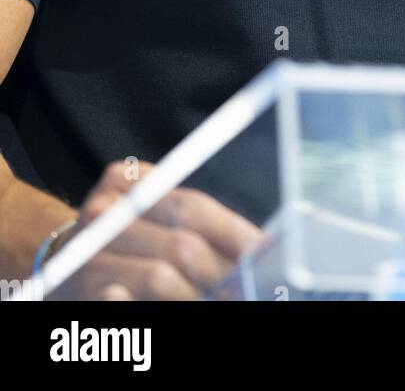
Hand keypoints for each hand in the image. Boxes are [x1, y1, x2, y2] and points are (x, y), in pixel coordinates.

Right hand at [45, 160, 266, 300]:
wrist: (60, 264)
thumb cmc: (124, 237)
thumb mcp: (150, 212)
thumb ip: (192, 221)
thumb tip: (253, 246)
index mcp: (126, 180)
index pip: (192, 206)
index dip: (233, 232)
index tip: (262, 252)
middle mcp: (103, 212)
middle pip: (180, 242)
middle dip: (221, 270)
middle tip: (245, 286)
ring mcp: (89, 254)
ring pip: (162, 277)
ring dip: (198, 295)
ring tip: (219, 298)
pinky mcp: (85, 291)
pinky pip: (133, 302)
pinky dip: (166, 306)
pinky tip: (186, 305)